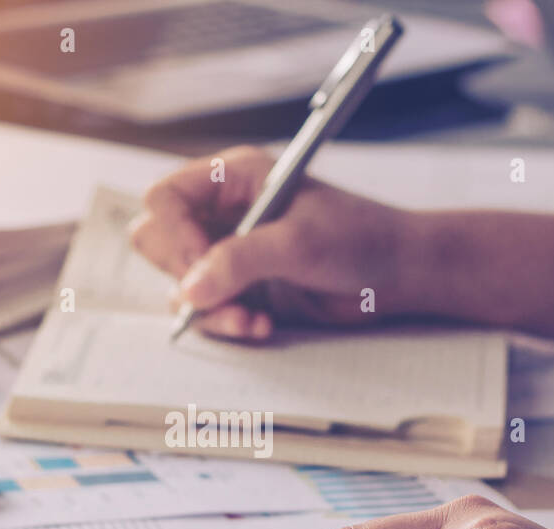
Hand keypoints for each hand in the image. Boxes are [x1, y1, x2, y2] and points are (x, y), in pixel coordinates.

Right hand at [130, 145, 418, 340]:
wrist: (396, 274)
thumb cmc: (358, 238)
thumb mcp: (298, 243)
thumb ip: (240, 261)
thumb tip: (189, 290)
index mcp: (232, 178)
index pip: (165, 199)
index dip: (174, 235)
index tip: (202, 265)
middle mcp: (222, 212)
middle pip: (157, 241)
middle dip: (185, 276)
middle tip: (219, 293)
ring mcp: (228, 252)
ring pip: (179, 284)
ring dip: (210, 310)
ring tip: (250, 318)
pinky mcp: (241, 288)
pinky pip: (206, 311)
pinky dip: (227, 323)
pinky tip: (262, 325)